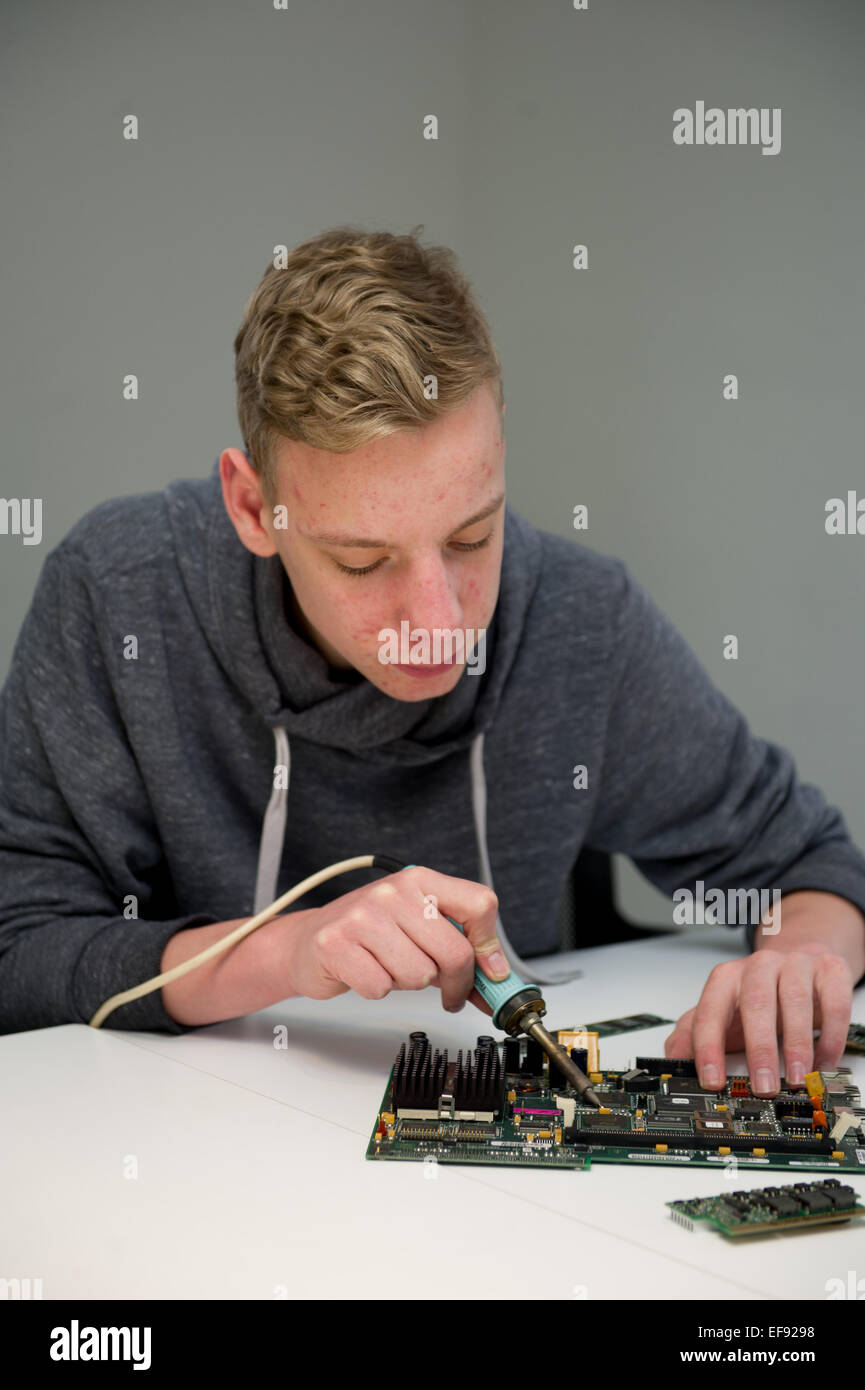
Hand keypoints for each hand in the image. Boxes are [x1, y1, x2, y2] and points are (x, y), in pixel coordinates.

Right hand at [273, 865, 503, 1014]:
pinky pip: (382, 987)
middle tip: (448, 993)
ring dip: (408, 983)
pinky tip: (366, 972)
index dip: (490, 946)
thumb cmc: (371, 938)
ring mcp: (363, 915)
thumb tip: (498, 983)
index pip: (479, 904)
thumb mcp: (419, 930)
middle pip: (455, 952)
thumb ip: (459, 950)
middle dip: (456, 984)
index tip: (489, 972)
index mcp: (420, 880)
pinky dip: (377, 989)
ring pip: (419, 975)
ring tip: (389, 968)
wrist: (309, 941)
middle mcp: (393, 891)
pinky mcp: (337, 944)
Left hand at [663, 943, 853, 1094]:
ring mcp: (795, 965)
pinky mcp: (829, 970)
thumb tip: (671, 1061)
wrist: (799, 960)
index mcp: (726, 979)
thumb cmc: (759, 996)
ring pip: (795, 1001)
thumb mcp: (723, 1014)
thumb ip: (693, 1035)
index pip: (710, 1012)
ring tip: (797, 1078)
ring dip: (797, 1044)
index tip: (712, 1081)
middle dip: (759, 1049)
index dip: (708, 1048)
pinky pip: (833, 1002)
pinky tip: (825, 1061)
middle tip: (763, 1086)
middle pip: (755, 1004)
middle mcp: (759, 967)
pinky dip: (830, 1035)